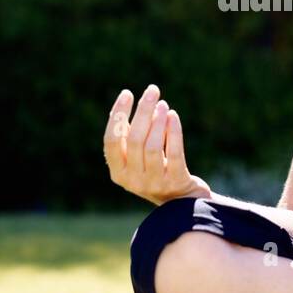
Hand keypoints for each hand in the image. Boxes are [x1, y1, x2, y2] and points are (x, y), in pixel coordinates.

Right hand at [103, 85, 211, 204]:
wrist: (181, 201)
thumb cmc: (155, 171)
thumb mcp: (135, 159)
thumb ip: (128, 136)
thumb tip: (123, 105)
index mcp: (118, 172)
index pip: (111, 140)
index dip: (118, 115)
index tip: (127, 93)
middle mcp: (132, 180)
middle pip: (134, 140)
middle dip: (143, 111)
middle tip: (152, 91)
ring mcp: (154, 183)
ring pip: (153, 146)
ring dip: (158, 120)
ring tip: (163, 104)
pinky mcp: (175, 182)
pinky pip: (174, 153)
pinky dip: (173, 132)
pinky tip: (173, 116)